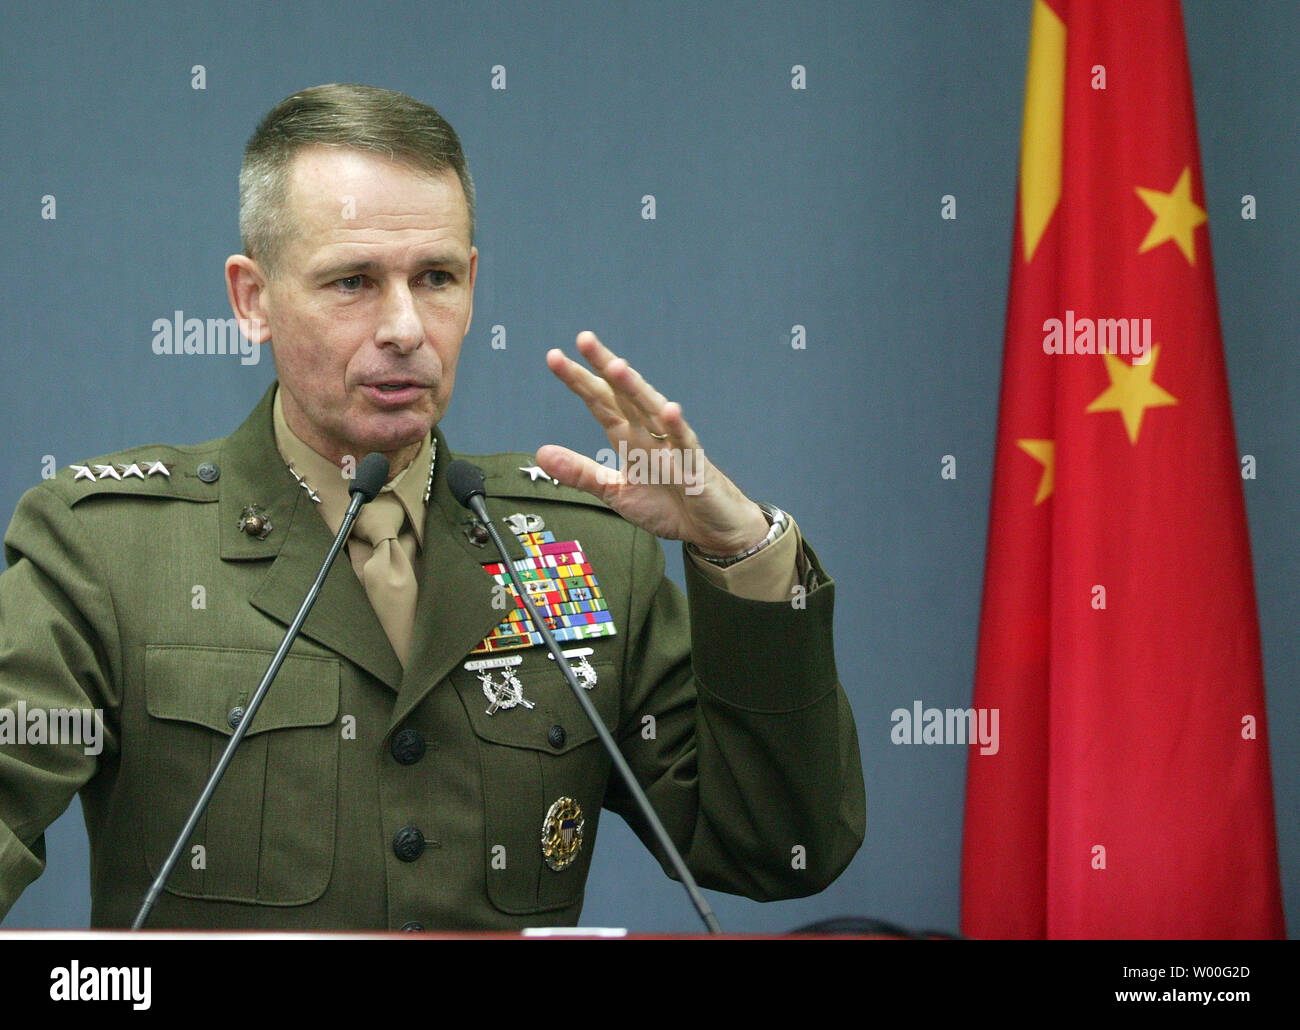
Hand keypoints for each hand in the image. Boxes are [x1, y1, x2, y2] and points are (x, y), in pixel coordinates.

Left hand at [536, 331, 769, 554]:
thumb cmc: (668, 504)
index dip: (579, 380)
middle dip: (605, 367)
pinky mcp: (696, 466)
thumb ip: (581, 472)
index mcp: (629, 435)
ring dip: (636, 388)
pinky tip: (670, 412)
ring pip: (653, 409)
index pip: (600, 401)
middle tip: (584, 340)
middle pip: (624, 393)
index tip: (555, 358)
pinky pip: (686, 444)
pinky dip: (678, 428)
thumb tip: (541, 452)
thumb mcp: (615, 491)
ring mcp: (674, 445)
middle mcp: (650, 432)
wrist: (710, 527)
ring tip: (617, 367)